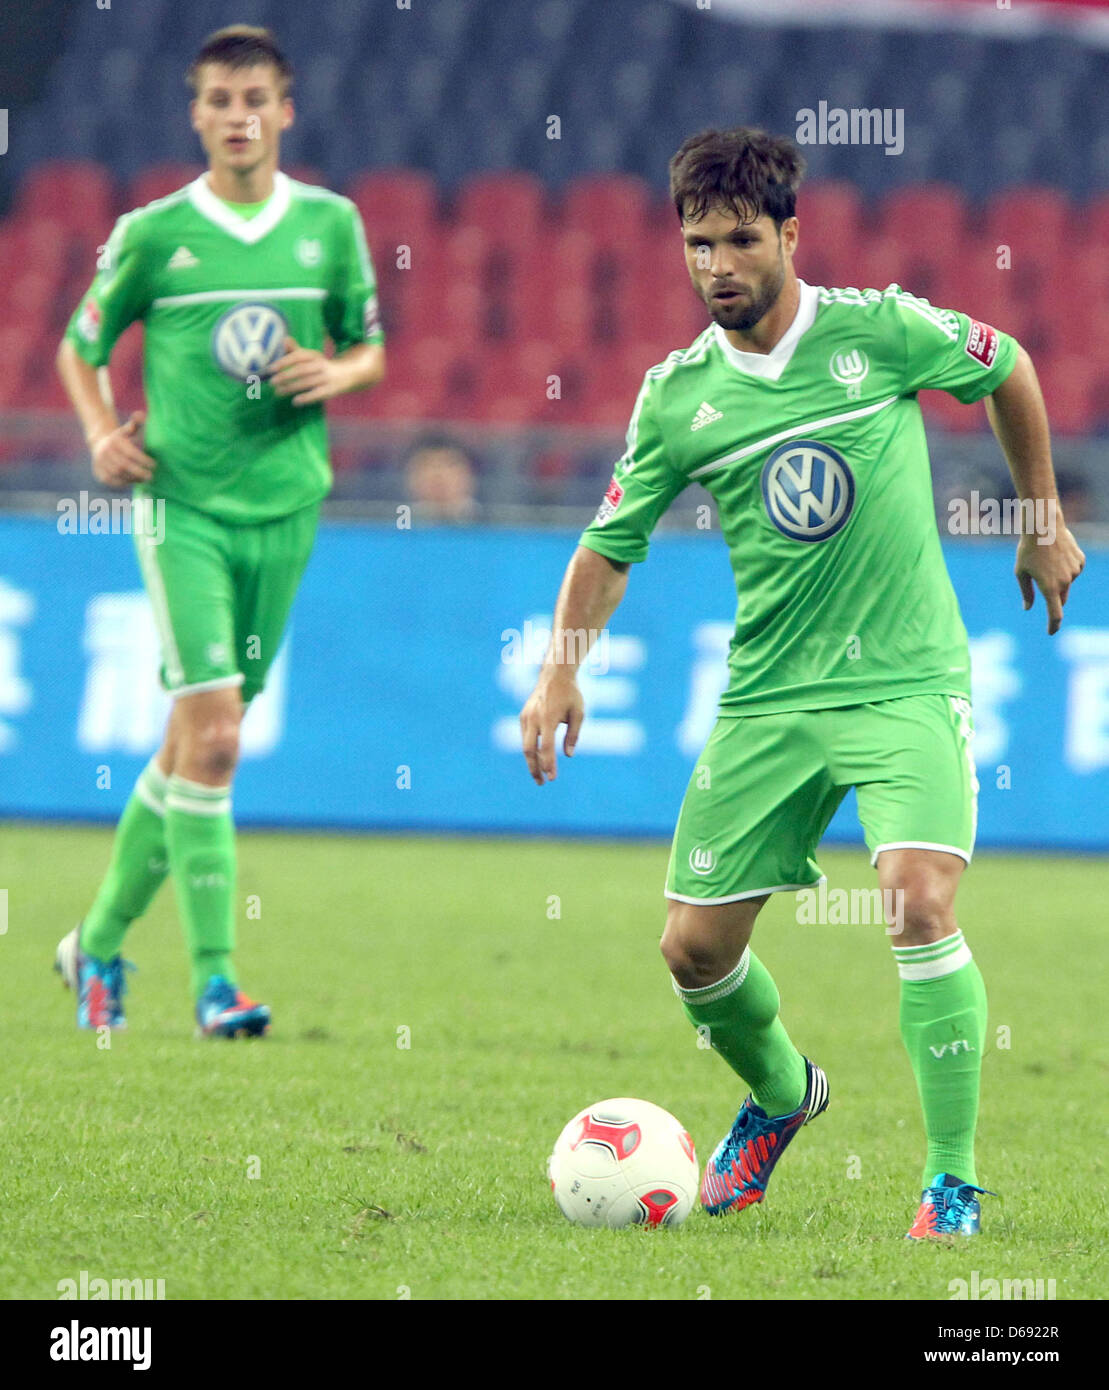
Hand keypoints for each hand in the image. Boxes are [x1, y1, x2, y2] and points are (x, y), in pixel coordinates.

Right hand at [90, 411, 154, 486]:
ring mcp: (100, 463)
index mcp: (115, 441)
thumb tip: (140, 414)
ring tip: (144, 478)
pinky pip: (112, 481)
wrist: (101, 444)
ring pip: (118, 474)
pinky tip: (133, 481)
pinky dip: (124, 483)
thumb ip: (136, 424)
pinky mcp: (99, 473)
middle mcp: (105, 452)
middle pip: (124, 465)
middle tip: (151, 476)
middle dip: (139, 472)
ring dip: (133, 479)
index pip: (131, 453)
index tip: (154, 465)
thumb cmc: (123, 439)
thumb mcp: (129, 430)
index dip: (144, 460)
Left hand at [268, 336, 346, 405]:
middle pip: (301, 370)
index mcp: (314, 355)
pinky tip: (295, 402)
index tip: (270, 369)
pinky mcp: (331, 390)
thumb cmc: (322, 366)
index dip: (284, 362)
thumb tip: (283, 339)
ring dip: (291, 388)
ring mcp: (327, 378)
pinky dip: (306, 398)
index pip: (298, 356)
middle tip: (271, 382)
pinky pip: (317, 394)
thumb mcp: (311, 357)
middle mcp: (321, 365)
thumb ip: (296, 350)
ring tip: (278, 392)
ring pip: (307, 382)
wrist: (349, 374)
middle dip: (285, 376)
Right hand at [520, 669, 583, 785]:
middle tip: (541, 783)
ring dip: (531, 761)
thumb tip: (568, 755)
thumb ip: (573, 734)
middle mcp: (533, 718)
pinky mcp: (523, 716)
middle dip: (534, 768)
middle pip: (528, 750)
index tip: (552, 778)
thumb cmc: (570, 694)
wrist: (555, 674)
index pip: (546, 748)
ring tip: (539, 775)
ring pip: (524, 745)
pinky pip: (525, 737)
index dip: (548, 765)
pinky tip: (537, 758)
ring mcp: (526, 717)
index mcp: (548, 718)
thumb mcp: (578, 713)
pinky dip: (530, 749)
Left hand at [1015, 521, 1084, 634]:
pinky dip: (1065, 568)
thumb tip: (1028, 608)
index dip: (1053, 625)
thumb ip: (1026, 592)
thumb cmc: (1028, 550)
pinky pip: (1072, 571)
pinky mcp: (1080, 561)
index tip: (1051, 632)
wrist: (1045, 527)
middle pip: (1060, 599)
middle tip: (1043, 582)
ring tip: (1046, 560)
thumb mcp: (1021, 573)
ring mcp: (1075, 571)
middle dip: (1053, 598)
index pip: (1055, 614)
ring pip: (1066, 583)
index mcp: (1050, 588)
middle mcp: (1065, 582)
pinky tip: (1057, 555)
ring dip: (1057, 578)